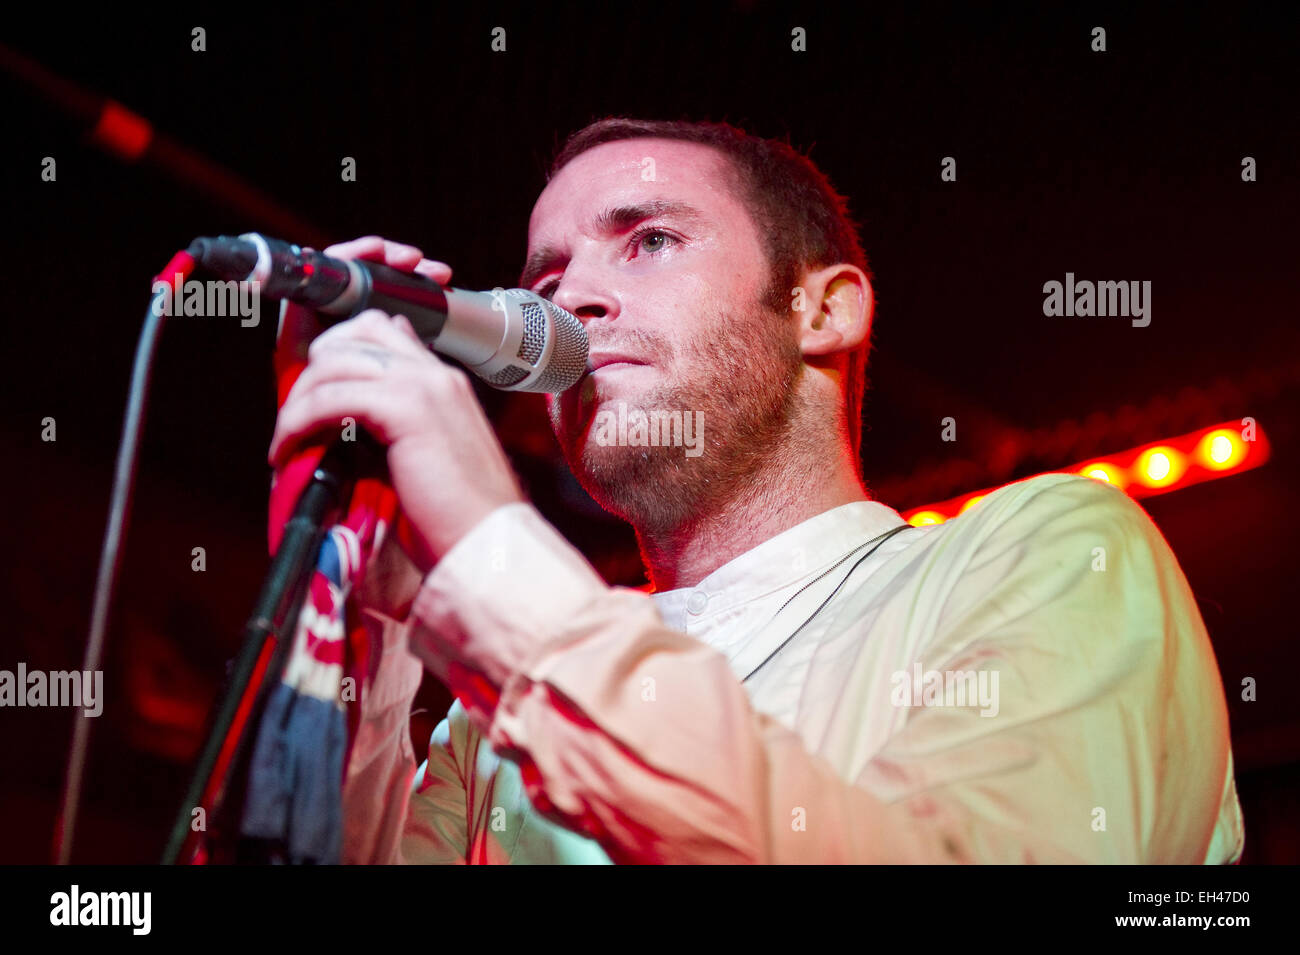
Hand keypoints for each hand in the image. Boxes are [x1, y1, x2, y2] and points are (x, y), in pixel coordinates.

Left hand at [269, 236, 525, 611]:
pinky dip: (298, 421)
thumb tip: (347, 416)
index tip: (312, 392)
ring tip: (285, 439)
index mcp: (443, 382)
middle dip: (312, 368)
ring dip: (298, 398)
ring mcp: (424, 385)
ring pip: (336, 361)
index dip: (338, 351)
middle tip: (294, 415)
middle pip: (355, 332)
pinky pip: (331, 396)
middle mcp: (435, 373)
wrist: (489, 543)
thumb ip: (390, 428)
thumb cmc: (456, 517)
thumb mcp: (421, 458)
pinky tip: (289, 449)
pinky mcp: (407, 409)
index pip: (382, 329)